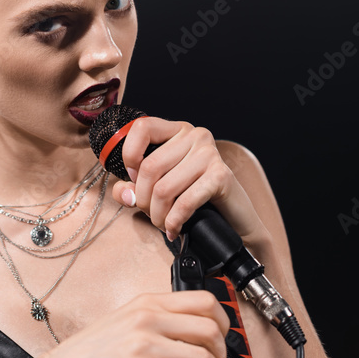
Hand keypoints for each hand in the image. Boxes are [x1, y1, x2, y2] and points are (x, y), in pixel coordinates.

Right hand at [19, 291, 229, 357]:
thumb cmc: (90, 353)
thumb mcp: (126, 321)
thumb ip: (158, 319)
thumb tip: (194, 329)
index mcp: (147, 302)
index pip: (204, 300)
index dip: (225, 320)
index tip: (224, 337)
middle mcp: (147, 318)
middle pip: (210, 326)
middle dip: (224, 351)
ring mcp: (142, 345)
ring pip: (203, 354)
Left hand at [110, 116, 266, 241]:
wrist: (234, 218)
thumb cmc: (194, 198)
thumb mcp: (158, 188)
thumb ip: (133, 187)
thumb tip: (124, 193)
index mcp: (177, 130)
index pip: (142, 128)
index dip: (130, 155)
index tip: (133, 178)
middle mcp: (194, 135)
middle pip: (150, 167)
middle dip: (144, 200)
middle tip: (151, 214)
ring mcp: (209, 154)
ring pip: (164, 188)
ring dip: (158, 215)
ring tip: (163, 224)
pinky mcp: (221, 176)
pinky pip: (185, 202)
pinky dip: (174, 221)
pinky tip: (174, 229)